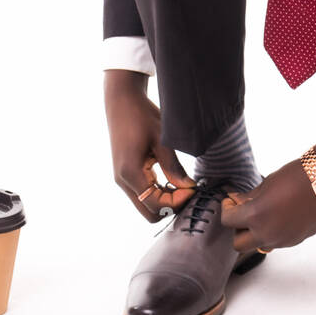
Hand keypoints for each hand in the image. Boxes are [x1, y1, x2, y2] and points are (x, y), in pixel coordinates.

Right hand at [104, 69, 196, 220]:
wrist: (122, 100)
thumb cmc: (142, 115)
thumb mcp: (162, 140)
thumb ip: (174, 167)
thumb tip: (189, 188)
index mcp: (130, 173)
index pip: (156, 205)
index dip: (178, 202)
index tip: (194, 189)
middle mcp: (123, 181)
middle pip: (149, 213)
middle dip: (171, 206)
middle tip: (189, 190)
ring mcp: (122, 179)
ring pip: (146, 205)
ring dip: (165, 201)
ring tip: (183, 184)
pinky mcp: (125, 174)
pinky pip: (143, 194)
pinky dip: (159, 193)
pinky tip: (172, 179)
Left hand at [220, 158, 315, 251]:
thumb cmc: (298, 175)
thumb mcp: (268, 183)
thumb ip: (249, 197)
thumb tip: (236, 200)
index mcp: (256, 216)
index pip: (228, 221)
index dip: (227, 209)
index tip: (231, 203)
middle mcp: (268, 233)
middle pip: (239, 244)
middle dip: (238, 230)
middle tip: (244, 214)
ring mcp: (283, 240)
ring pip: (260, 246)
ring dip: (257, 234)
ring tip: (265, 214)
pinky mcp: (297, 240)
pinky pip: (278, 242)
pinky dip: (275, 232)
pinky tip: (282, 215)